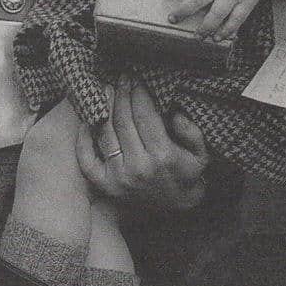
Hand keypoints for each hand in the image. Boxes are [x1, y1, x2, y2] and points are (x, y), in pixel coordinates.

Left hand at [75, 77, 207, 211]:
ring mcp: (119, 177)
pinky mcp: (106, 185)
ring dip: (105, 109)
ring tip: (107, 90)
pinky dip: (84, 139)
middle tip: (122, 78)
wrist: (176, 206)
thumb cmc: (187, 173)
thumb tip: (174, 114)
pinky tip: (86, 121)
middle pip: (123, 121)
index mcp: (163, 157)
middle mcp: (138, 167)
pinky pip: (87, 160)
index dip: (139, 93)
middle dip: (122, 95)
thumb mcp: (201, 154)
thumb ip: (192, 132)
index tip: (138, 78)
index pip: (145, 116)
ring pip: (105, 134)